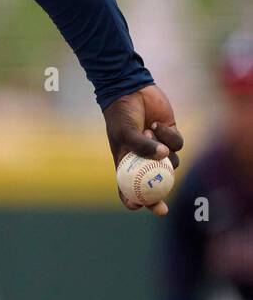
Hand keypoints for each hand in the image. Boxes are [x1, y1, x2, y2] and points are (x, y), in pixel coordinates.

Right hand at [102, 84, 183, 215]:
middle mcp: (143, 158)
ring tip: (149, 131)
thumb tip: (164, 158)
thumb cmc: (121, 115)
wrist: (130, 90)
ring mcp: (159, 148)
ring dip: (163, 151)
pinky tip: (157, 125)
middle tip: (162, 209)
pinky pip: (178, 145)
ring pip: (170, 164)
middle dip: (157, 198)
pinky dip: (170, 137)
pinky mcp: (171, 136)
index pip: (128, 186)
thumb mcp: (125, 133)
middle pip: (153, 184)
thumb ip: (142, 147)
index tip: (137, 206)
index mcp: (126, 161)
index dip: (132, 199)